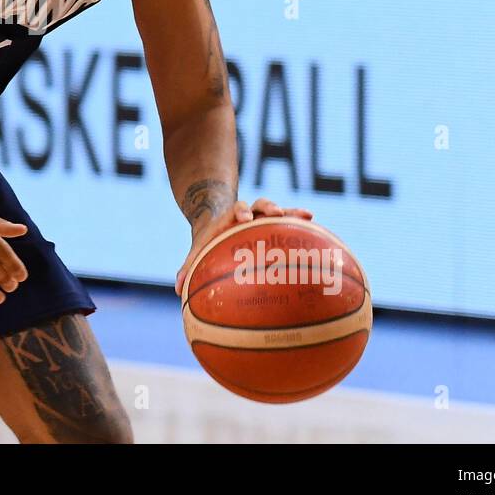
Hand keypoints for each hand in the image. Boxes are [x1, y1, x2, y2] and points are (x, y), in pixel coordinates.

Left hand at [174, 197, 313, 295]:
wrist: (218, 222)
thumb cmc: (209, 240)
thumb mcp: (199, 249)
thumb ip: (189, 266)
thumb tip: (178, 289)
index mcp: (230, 217)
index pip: (235, 210)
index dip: (240, 212)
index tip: (244, 218)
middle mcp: (248, 213)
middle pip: (258, 204)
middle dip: (266, 207)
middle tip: (274, 212)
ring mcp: (262, 216)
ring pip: (278, 210)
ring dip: (289, 211)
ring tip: (306, 215)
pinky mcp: (274, 222)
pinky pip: (290, 221)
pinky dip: (301, 221)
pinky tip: (316, 225)